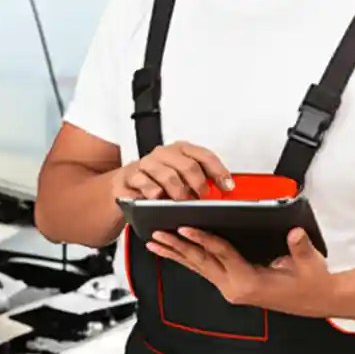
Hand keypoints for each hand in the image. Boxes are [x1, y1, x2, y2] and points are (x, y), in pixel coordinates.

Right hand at [112, 141, 233, 200]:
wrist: (127, 183)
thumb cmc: (158, 180)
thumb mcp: (181, 175)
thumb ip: (201, 179)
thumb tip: (224, 191)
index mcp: (180, 149)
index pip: (204, 156)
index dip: (218, 172)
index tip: (227, 186)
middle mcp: (164, 154)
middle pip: (188, 166)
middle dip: (199, 185)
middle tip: (202, 199)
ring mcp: (147, 164)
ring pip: (168, 176)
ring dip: (179, 193)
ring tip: (184, 204)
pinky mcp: (132, 176)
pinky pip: (146, 185)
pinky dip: (155, 194)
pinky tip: (160, 200)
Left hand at [147, 226, 333, 315]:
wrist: (317, 301)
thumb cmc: (311, 283)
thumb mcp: (310, 264)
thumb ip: (300, 248)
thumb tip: (294, 232)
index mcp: (250, 283)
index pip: (222, 255)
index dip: (204, 239)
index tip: (186, 228)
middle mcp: (235, 288)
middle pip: (201, 262)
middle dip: (178, 246)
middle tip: (157, 233)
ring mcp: (231, 289)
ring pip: (198, 267)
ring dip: (176, 254)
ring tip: (155, 243)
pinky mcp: (231, 286)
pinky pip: (204, 270)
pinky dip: (187, 259)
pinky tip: (175, 251)